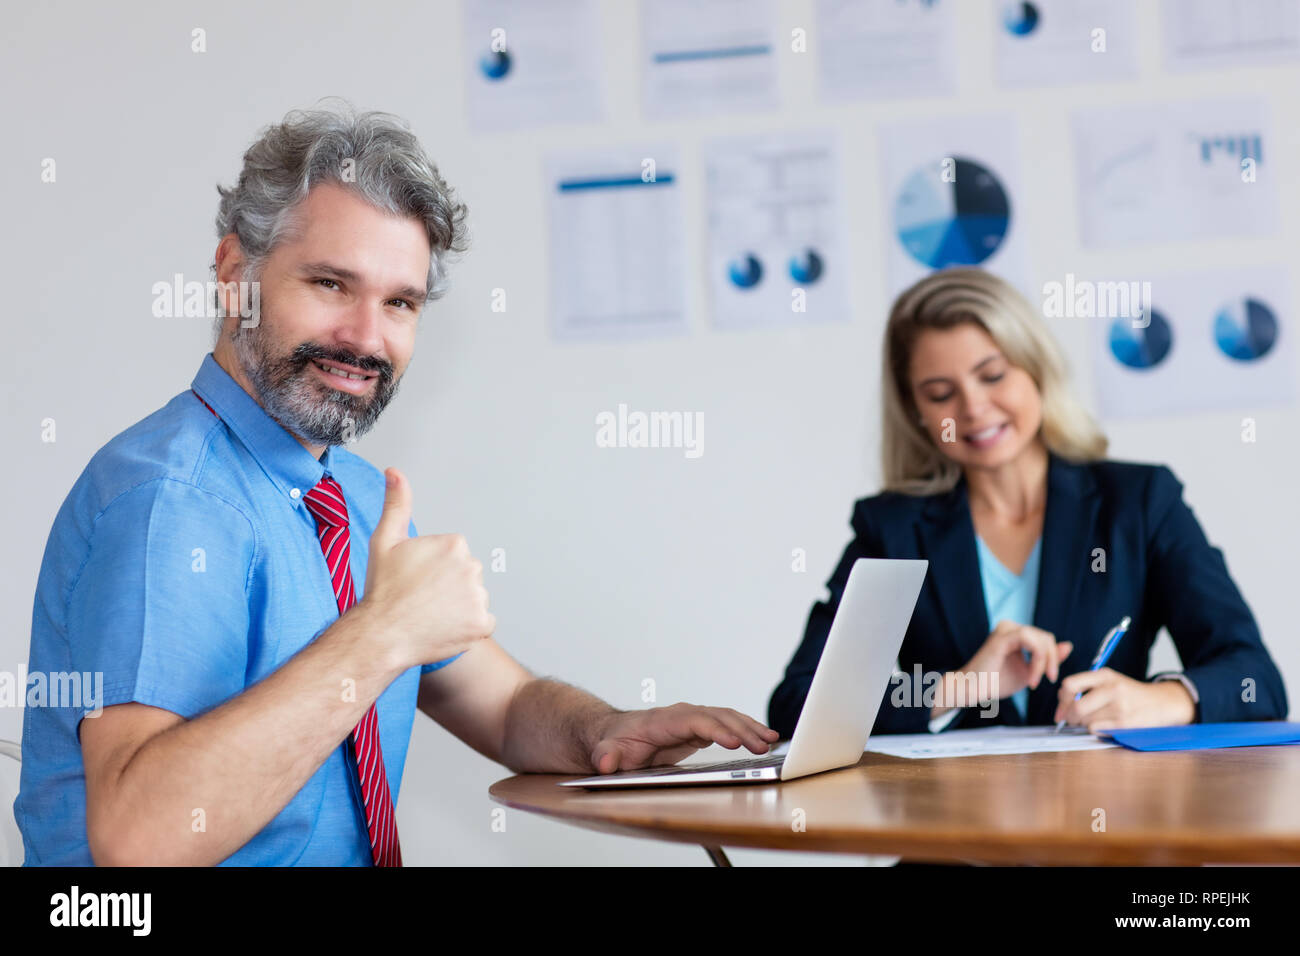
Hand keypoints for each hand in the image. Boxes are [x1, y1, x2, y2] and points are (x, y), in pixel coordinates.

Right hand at [359, 467, 494, 669]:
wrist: (380, 634)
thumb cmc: (381, 589)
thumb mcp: (384, 540)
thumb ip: (397, 503)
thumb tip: (394, 471)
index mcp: (455, 544)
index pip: (453, 556)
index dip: (433, 569)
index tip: (416, 580)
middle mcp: (473, 567)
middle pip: (466, 576)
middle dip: (449, 586)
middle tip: (421, 599)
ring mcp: (479, 597)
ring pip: (474, 598)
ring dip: (458, 607)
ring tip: (430, 614)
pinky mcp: (482, 624)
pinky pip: (482, 623)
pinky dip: (468, 627)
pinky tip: (444, 627)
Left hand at [589, 703, 781, 773]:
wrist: (615, 734)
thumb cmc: (614, 742)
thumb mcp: (606, 752)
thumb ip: (606, 757)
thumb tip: (606, 763)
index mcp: (662, 720)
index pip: (693, 721)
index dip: (714, 730)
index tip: (733, 741)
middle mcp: (681, 715)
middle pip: (716, 717)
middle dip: (741, 730)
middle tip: (763, 746)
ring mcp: (692, 719)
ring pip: (726, 717)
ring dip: (749, 727)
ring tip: (771, 740)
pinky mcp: (699, 727)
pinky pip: (727, 724)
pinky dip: (746, 729)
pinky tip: (764, 738)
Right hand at [961, 620, 1073, 701]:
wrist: (973, 689)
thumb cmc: (996, 681)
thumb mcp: (1030, 671)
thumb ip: (1048, 658)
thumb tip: (1069, 645)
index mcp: (1015, 633)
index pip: (1045, 639)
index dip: (1054, 658)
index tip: (1050, 678)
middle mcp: (1010, 626)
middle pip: (1046, 637)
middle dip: (1052, 660)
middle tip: (1048, 680)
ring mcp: (1006, 629)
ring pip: (1041, 638)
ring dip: (1044, 662)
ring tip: (1035, 681)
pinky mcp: (1003, 637)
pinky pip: (1030, 640)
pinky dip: (1037, 659)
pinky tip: (1032, 676)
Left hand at [1054, 669, 1195, 731]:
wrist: (1162, 703)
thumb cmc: (1130, 693)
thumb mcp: (1110, 681)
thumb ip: (1085, 688)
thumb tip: (1061, 709)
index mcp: (1105, 675)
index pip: (1070, 685)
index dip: (1062, 699)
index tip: (1062, 707)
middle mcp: (1112, 689)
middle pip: (1076, 707)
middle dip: (1070, 716)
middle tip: (1073, 719)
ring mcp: (1120, 706)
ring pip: (1085, 720)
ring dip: (1084, 724)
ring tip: (1094, 719)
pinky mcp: (1125, 723)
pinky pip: (1096, 730)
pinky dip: (1095, 729)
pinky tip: (1104, 724)